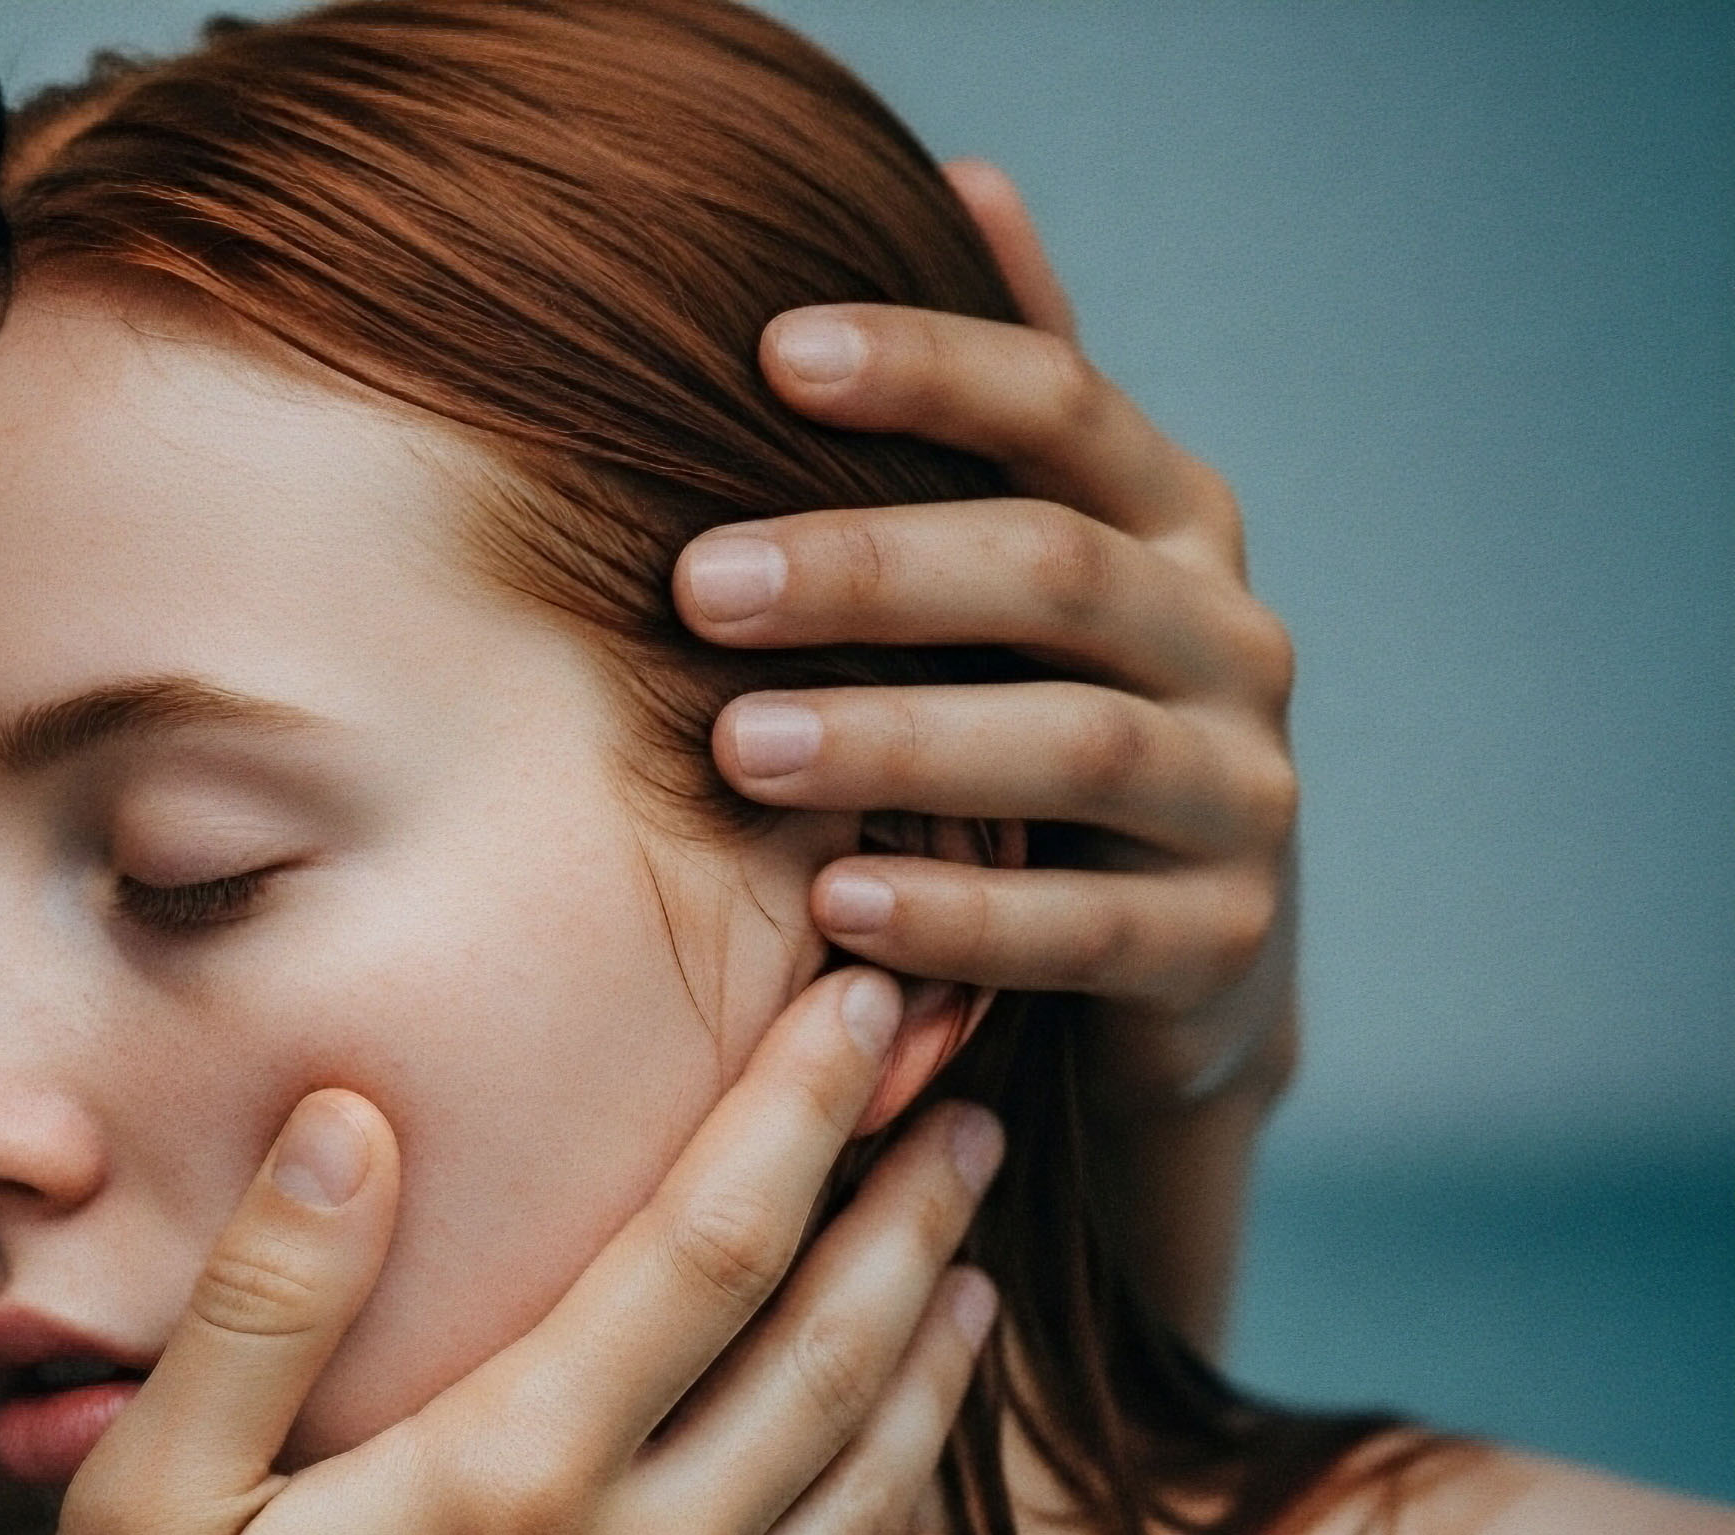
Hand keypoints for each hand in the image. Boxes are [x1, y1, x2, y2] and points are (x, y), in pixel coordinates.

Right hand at [5, 971, 1000, 1534]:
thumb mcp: (148, 1494)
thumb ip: (269, 1302)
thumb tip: (354, 1118)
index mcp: (509, 1479)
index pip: (704, 1248)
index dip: (793, 1112)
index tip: (859, 1007)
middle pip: (822, 1357)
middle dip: (900, 1214)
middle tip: (966, 1111)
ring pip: (857, 1499)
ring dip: (924, 1370)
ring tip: (966, 1272)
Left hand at [676, 161, 1297, 1124]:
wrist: (1173, 960)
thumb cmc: (1050, 713)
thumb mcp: (1038, 556)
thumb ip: (1009, 398)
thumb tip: (969, 172)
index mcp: (1169, 520)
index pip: (1061, 402)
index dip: (929, 367)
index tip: (773, 351)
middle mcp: (1227, 637)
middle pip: (1052, 572)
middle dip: (869, 571)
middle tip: (696, 583)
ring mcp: (1240, 792)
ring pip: (1075, 747)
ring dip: (897, 741)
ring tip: (736, 745)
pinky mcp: (1223, 939)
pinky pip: (1088, 927)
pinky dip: (961, 911)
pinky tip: (835, 900)